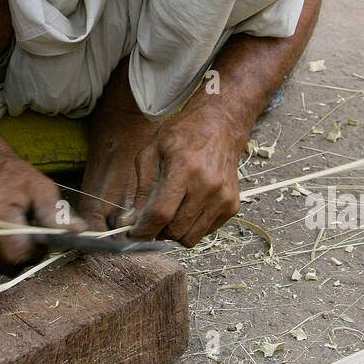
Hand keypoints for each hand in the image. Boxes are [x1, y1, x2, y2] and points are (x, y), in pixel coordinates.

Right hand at [0, 124, 85, 264]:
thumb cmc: (11, 175)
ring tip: (9, 229)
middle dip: (23, 254)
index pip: (19, 256)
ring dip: (8, 254)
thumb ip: (55, 213)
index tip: (40, 239)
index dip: (35, 252)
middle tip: (26, 232)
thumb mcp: (40, 187)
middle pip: (8, 265)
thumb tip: (77, 232)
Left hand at [129, 110, 242, 246]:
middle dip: (158, 230)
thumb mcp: (152, 151)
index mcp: (184, 169)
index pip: (161, 213)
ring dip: (176, 232)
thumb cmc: (184, 134)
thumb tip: (131, 220)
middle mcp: (207, 186)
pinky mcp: (232, 205)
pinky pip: (206, 232)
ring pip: (191, 238)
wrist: (221, 125)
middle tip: (153, 218)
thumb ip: (141, 188)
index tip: (134, 233)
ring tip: (172, 211)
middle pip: (175, 230)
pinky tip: (189, 206)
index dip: (143, 230)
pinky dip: (193, 226)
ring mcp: (222, 197)